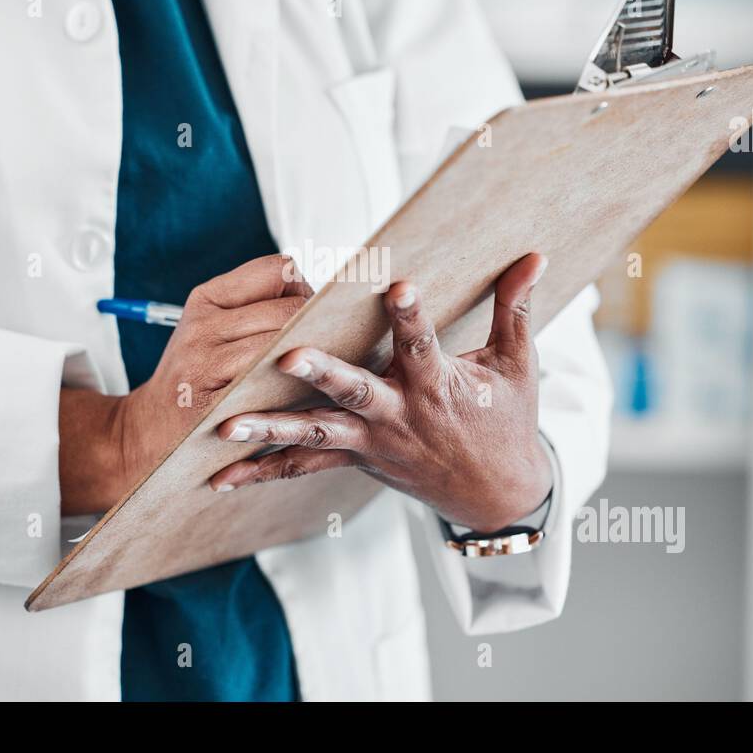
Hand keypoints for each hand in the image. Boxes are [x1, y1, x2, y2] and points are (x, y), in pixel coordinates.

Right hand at [58, 255, 311, 515]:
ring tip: (323, 372)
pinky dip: (298, 387)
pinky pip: (275, 385)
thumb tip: (326, 300)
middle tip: (334, 349)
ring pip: (289, 346)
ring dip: (315, 360)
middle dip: (320, 328)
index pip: (278, 270)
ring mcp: (208, 365)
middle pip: (292, 310)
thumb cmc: (196, 381)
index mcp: (206, 299)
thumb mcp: (210, 331)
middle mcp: (204, 326)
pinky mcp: (217, 404)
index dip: (304, 290)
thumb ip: (256, 309)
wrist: (149, 435)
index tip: (309, 315)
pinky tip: (306, 396)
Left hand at [208, 254, 552, 533]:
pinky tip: (217, 476)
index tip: (397, 284)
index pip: (424, 344)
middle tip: (288, 358)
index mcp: (440, 387)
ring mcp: (372, 444)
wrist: (495, 495)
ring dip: (269, 430)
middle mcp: (399, 416)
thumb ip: (515, 309)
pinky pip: (302, 468)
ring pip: (315, 436)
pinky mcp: (355, 462)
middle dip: (323, 375)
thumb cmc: (507, 421)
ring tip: (225, 427)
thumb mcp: (518, 367)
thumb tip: (534, 256)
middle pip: (355, 394)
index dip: (412, 315)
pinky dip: (260, 472)